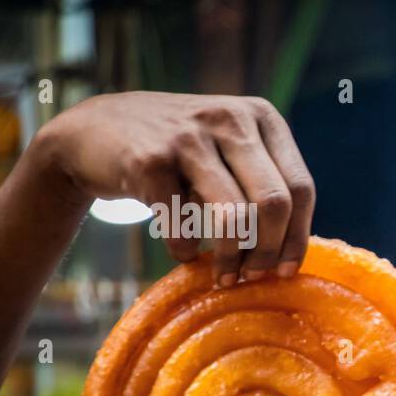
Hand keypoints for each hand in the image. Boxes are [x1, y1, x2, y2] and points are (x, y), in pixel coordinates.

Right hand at [37, 92, 314, 285]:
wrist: (94, 130)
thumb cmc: (178, 154)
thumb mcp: (229, 150)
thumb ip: (263, 184)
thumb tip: (291, 254)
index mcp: (261, 118)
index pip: (301, 188)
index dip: (298, 237)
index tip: (287, 271)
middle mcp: (230, 119)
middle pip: (274, 204)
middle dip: (267, 252)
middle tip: (253, 277)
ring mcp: (189, 136)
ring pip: (235, 217)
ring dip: (231, 259)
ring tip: (224, 277)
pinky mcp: (149, 160)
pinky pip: (183, 226)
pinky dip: (185, 250)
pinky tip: (184, 252)